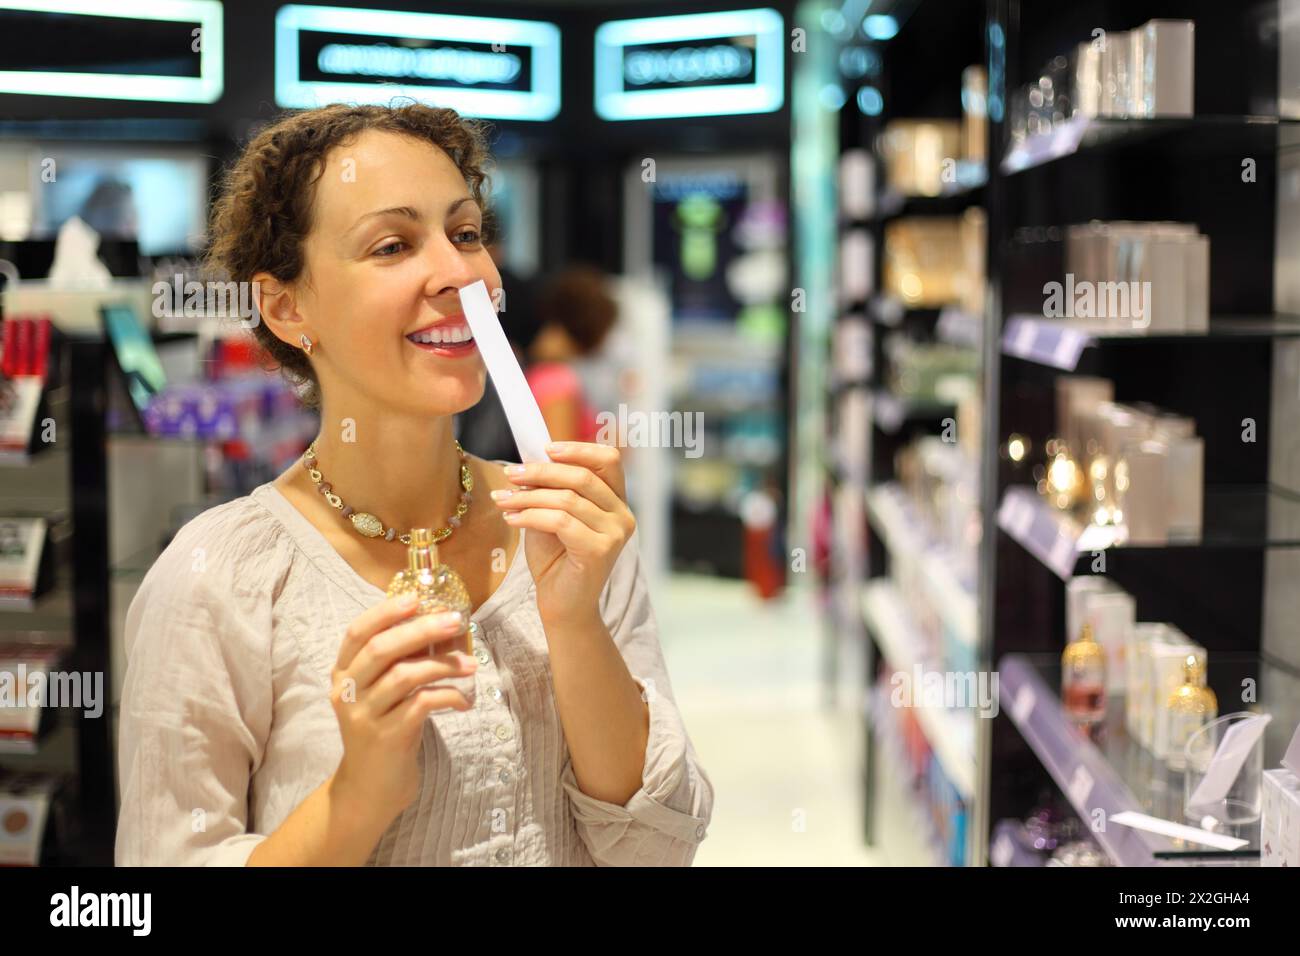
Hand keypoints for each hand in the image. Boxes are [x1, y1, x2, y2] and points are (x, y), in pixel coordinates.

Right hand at [329, 596, 477, 826]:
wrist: (371, 787)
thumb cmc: (384, 727)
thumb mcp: (382, 692)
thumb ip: (398, 661)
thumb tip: (438, 621)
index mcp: (343, 673)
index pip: (357, 633)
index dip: (385, 612)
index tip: (416, 598)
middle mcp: (347, 692)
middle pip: (382, 650)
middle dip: (422, 630)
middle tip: (456, 621)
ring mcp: (364, 716)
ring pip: (404, 676)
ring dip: (444, 665)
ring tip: (471, 665)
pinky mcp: (387, 738)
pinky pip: (421, 705)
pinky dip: (448, 696)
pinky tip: (465, 700)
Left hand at [491, 441, 636, 627]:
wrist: (561, 605)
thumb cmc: (556, 559)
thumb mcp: (552, 515)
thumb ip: (551, 490)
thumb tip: (529, 462)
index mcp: (616, 501)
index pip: (609, 460)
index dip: (579, 449)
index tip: (546, 448)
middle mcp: (623, 515)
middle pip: (583, 476)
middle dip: (542, 472)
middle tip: (511, 473)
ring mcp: (615, 534)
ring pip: (568, 499)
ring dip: (528, 496)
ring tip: (502, 498)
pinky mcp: (600, 550)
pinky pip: (560, 521)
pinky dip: (530, 516)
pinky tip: (511, 518)